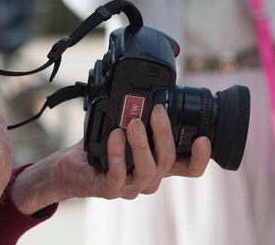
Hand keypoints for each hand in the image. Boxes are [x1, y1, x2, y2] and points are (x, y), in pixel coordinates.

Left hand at [10, 105, 211, 214]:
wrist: (71, 166)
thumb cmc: (101, 145)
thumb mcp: (125, 125)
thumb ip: (142, 112)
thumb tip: (154, 84)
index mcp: (157, 163)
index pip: (189, 168)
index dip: (201, 157)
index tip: (203, 138)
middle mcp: (148, 178)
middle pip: (169, 161)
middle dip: (164, 134)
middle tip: (157, 110)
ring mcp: (131, 187)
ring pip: (149, 170)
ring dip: (143, 144)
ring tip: (133, 123)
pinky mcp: (111, 189)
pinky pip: (120, 175)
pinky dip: (118, 153)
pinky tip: (114, 136)